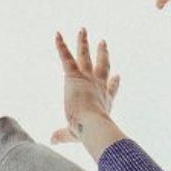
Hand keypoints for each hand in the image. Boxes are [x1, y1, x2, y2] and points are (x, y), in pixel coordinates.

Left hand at [51, 29, 119, 145]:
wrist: (91, 124)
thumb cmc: (87, 132)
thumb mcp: (75, 134)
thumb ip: (63, 135)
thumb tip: (51, 140)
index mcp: (104, 101)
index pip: (111, 90)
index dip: (114, 83)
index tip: (118, 76)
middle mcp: (98, 86)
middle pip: (102, 66)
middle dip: (102, 53)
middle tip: (103, 42)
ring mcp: (88, 78)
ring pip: (85, 55)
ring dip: (83, 42)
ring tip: (82, 29)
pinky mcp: (74, 75)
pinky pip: (66, 57)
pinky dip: (61, 46)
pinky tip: (56, 34)